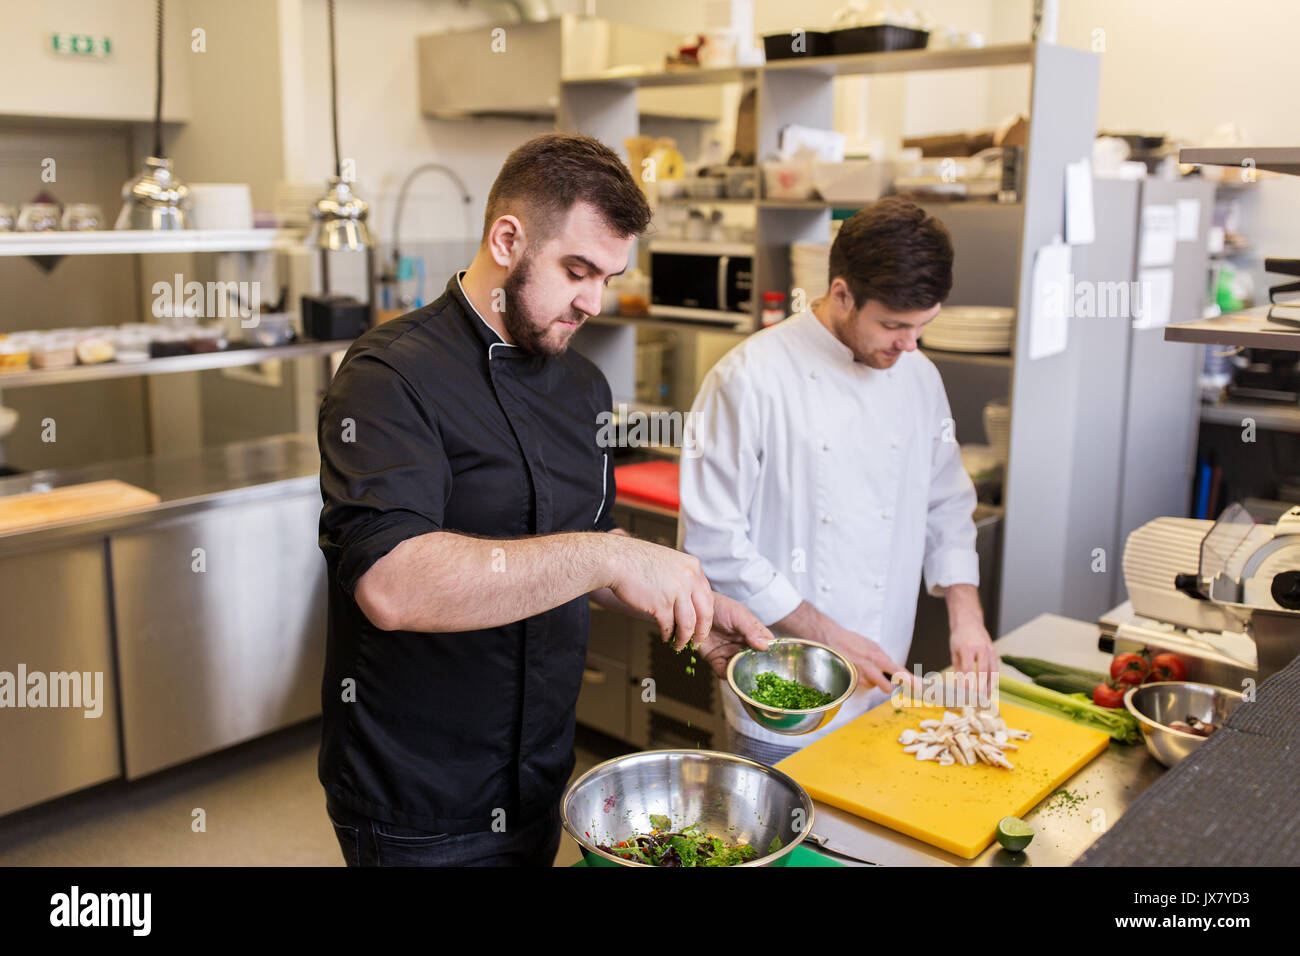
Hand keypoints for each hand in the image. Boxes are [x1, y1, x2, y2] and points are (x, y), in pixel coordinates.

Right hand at [606, 536, 713, 650]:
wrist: (617, 559)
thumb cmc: (638, 561)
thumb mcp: (671, 563)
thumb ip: (683, 578)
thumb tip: (689, 601)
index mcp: (693, 568)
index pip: (708, 598)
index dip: (706, 616)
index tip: (702, 626)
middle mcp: (689, 579)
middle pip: (704, 613)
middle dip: (701, 631)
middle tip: (697, 642)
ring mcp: (676, 592)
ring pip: (688, 623)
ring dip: (684, 638)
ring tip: (679, 645)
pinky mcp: (660, 604)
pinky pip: (669, 626)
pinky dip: (668, 635)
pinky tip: (665, 637)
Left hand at [693, 593, 771, 676]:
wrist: (696, 608)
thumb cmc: (720, 607)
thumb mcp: (739, 615)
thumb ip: (751, 630)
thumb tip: (765, 646)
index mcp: (753, 634)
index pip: (768, 646)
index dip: (772, 655)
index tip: (775, 663)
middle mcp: (744, 645)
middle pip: (755, 662)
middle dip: (757, 670)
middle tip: (759, 676)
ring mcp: (730, 653)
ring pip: (741, 669)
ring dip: (742, 674)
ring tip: (744, 678)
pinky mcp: (716, 659)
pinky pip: (724, 671)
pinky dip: (727, 676)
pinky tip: (730, 675)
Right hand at [821, 619, 909, 694]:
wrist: (831, 640)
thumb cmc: (852, 641)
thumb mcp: (872, 646)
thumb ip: (883, 659)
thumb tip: (892, 669)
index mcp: (878, 657)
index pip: (898, 672)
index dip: (910, 681)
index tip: (919, 687)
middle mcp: (870, 669)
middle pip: (887, 688)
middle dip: (887, 685)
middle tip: (884, 677)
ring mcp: (860, 677)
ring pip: (873, 686)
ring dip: (872, 681)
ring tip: (863, 668)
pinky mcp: (851, 681)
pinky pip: (863, 685)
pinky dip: (862, 679)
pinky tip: (856, 670)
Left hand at [949, 621, 996, 696]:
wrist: (970, 622)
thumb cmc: (959, 637)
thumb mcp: (955, 652)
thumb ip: (958, 669)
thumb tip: (960, 687)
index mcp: (968, 647)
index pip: (968, 669)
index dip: (966, 684)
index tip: (963, 695)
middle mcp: (981, 648)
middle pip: (983, 672)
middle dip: (980, 688)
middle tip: (976, 701)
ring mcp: (990, 650)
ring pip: (992, 672)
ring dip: (989, 687)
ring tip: (984, 699)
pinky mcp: (995, 653)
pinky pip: (996, 670)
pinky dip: (993, 681)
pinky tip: (989, 690)